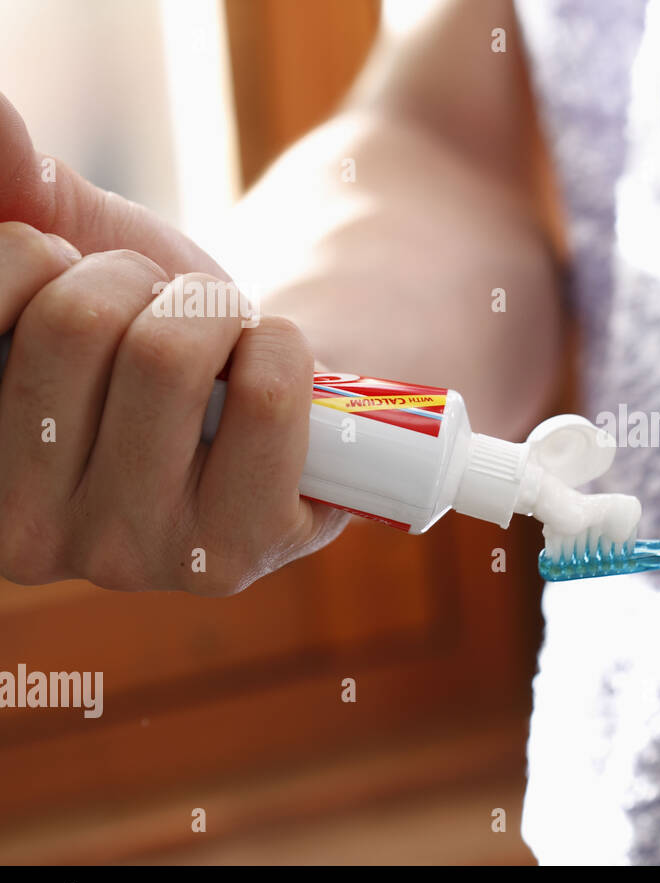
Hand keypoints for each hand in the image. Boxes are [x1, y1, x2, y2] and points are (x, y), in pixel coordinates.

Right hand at [0, 96, 346, 593]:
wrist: (261, 386)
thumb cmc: (148, 325)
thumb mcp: (63, 251)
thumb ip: (12, 191)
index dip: (40, 259)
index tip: (72, 286)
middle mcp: (20, 538)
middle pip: (77, 324)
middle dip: (137, 282)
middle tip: (163, 314)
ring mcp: (127, 559)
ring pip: (170, 354)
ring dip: (210, 308)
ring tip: (216, 342)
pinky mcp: (233, 555)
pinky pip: (266, 392)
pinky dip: (279, 343)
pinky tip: (266, 371)